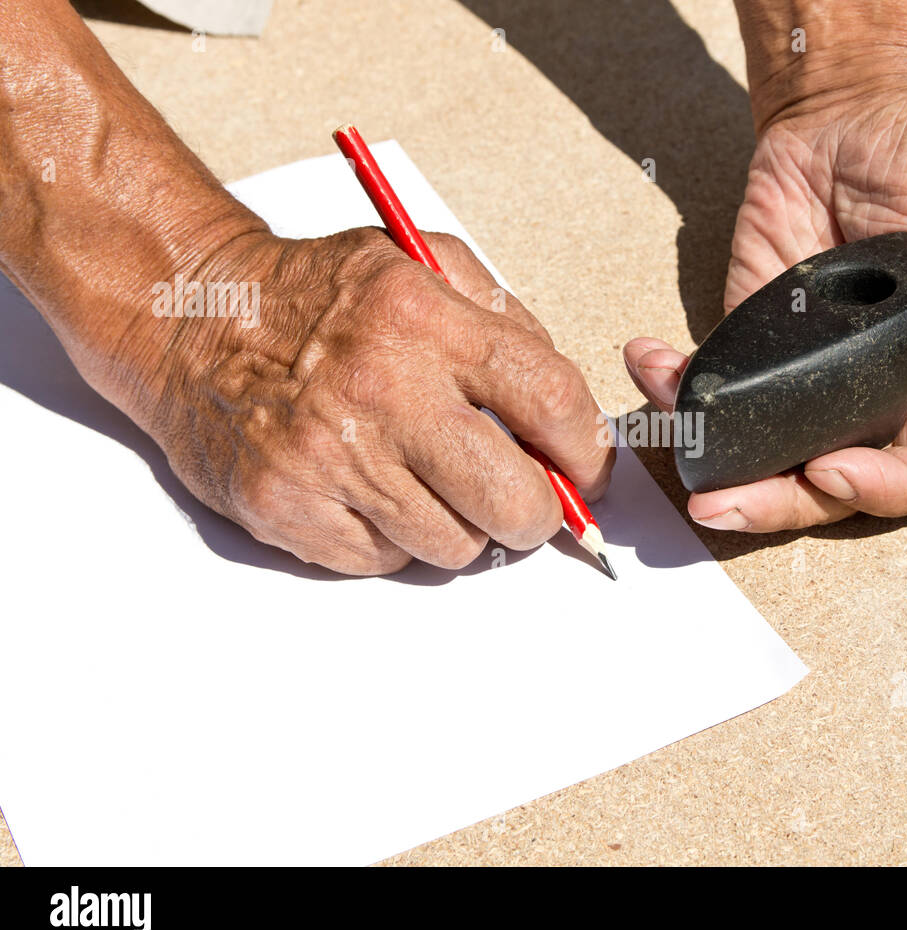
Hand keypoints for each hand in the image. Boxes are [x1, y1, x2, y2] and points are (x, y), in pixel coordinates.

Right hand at [146, 229, 612, 573]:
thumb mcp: (420, 261)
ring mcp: (329, 458)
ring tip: (425, 479)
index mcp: (425, 321)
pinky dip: (393, 538)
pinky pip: (385, 562)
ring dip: (458, 524)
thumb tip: (564, 410)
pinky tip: (370, 491)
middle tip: (521, 498)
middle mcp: (380, 391)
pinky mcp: (286, 509)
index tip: (589, 469)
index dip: (589, 450)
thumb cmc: (315, 294)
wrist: (190, 315)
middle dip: (535, 512)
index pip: (551, 400)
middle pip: (512, 502)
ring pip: (454, 547)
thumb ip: (505, 320)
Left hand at [625, 77, 906, 531]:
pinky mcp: (754, 346)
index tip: (834, 470)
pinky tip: (651, 364)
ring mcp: (812, 377)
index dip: (887, 489)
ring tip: (688, 474)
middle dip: (781, 505)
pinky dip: (677, 387)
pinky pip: (717, 388)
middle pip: (836, 486)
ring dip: (725, 472)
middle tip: (727, 505)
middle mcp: (880, 396)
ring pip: (772, 456)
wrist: (850, 112)